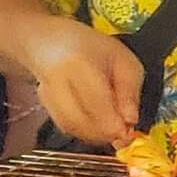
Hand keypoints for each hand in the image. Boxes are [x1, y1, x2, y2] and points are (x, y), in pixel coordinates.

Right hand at [27, 19, 141, 145]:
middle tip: (122, 132)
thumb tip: (131, 119)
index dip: (113, 123)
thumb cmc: (90, 47)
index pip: (96, 101)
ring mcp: (47, 93)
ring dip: (95, 135)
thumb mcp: (123, 60)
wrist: (54, 41)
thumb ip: (130, 91)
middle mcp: (57, 80)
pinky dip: (84, 132)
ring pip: (72, 128)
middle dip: (104, 133)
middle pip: (80, 120)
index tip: (127, 131)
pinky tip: (96, 125)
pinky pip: (66, 127)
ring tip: (111, 127)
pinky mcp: (45, 105)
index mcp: (78, 63)